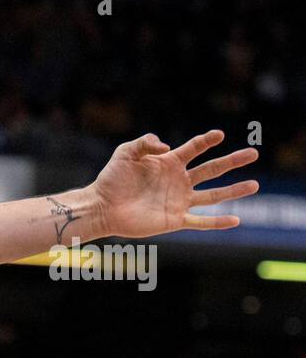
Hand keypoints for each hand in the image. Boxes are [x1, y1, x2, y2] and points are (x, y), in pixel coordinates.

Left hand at [90, 129, 258, 238]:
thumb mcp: (126, 153)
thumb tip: (167, 146)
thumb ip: (145, 142)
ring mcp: (179, 201)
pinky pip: (200, 221)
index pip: (195, 149)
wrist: (102, 207)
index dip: (206, 141)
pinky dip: (217, 222)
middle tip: (253, 153)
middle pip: (212, 169)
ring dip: (234, 190)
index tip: (218, 135)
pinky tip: (235, 221)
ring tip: (254, 185)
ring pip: (213, 195)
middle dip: (232, 161)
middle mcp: (178, 181)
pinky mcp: (174, 220)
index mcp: (169, 163)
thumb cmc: (111, 179)